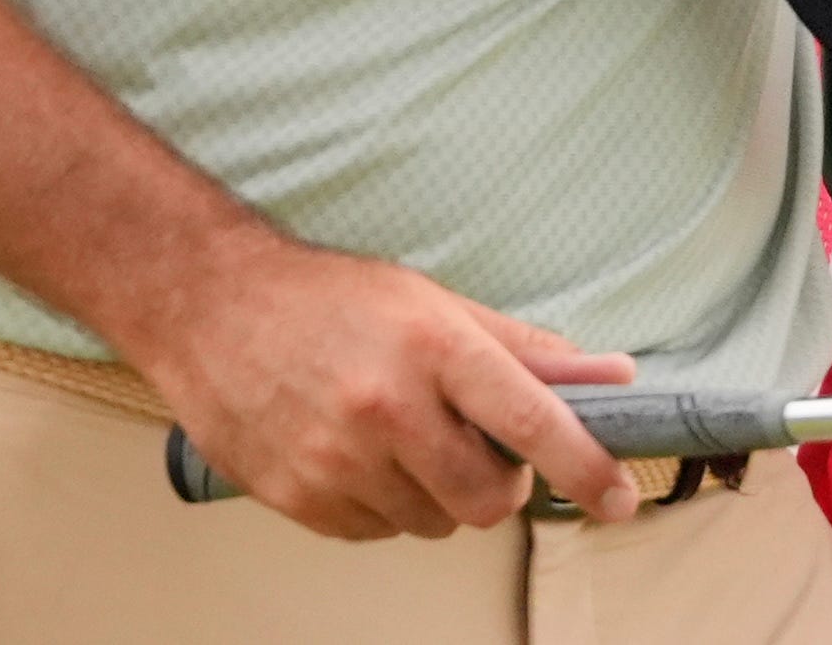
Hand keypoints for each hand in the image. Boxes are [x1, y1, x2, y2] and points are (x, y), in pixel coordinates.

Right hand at [118, 231, 645, 540]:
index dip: (587, 467)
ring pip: (432, 524)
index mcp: (434, 347)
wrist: (210, 306)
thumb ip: (526, 351)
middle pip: (485, 499)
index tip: (621, 498)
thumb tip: (613, 376)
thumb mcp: (436, 303)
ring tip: (404, 439)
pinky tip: (360, 455)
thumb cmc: (332, 299)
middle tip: (481, 451)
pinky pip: (377, 532)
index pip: (532, 422)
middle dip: (500, 487)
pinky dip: (385, 506)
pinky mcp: (297, 496)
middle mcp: (387, 407)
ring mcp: (336, 458)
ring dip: (438, 496)